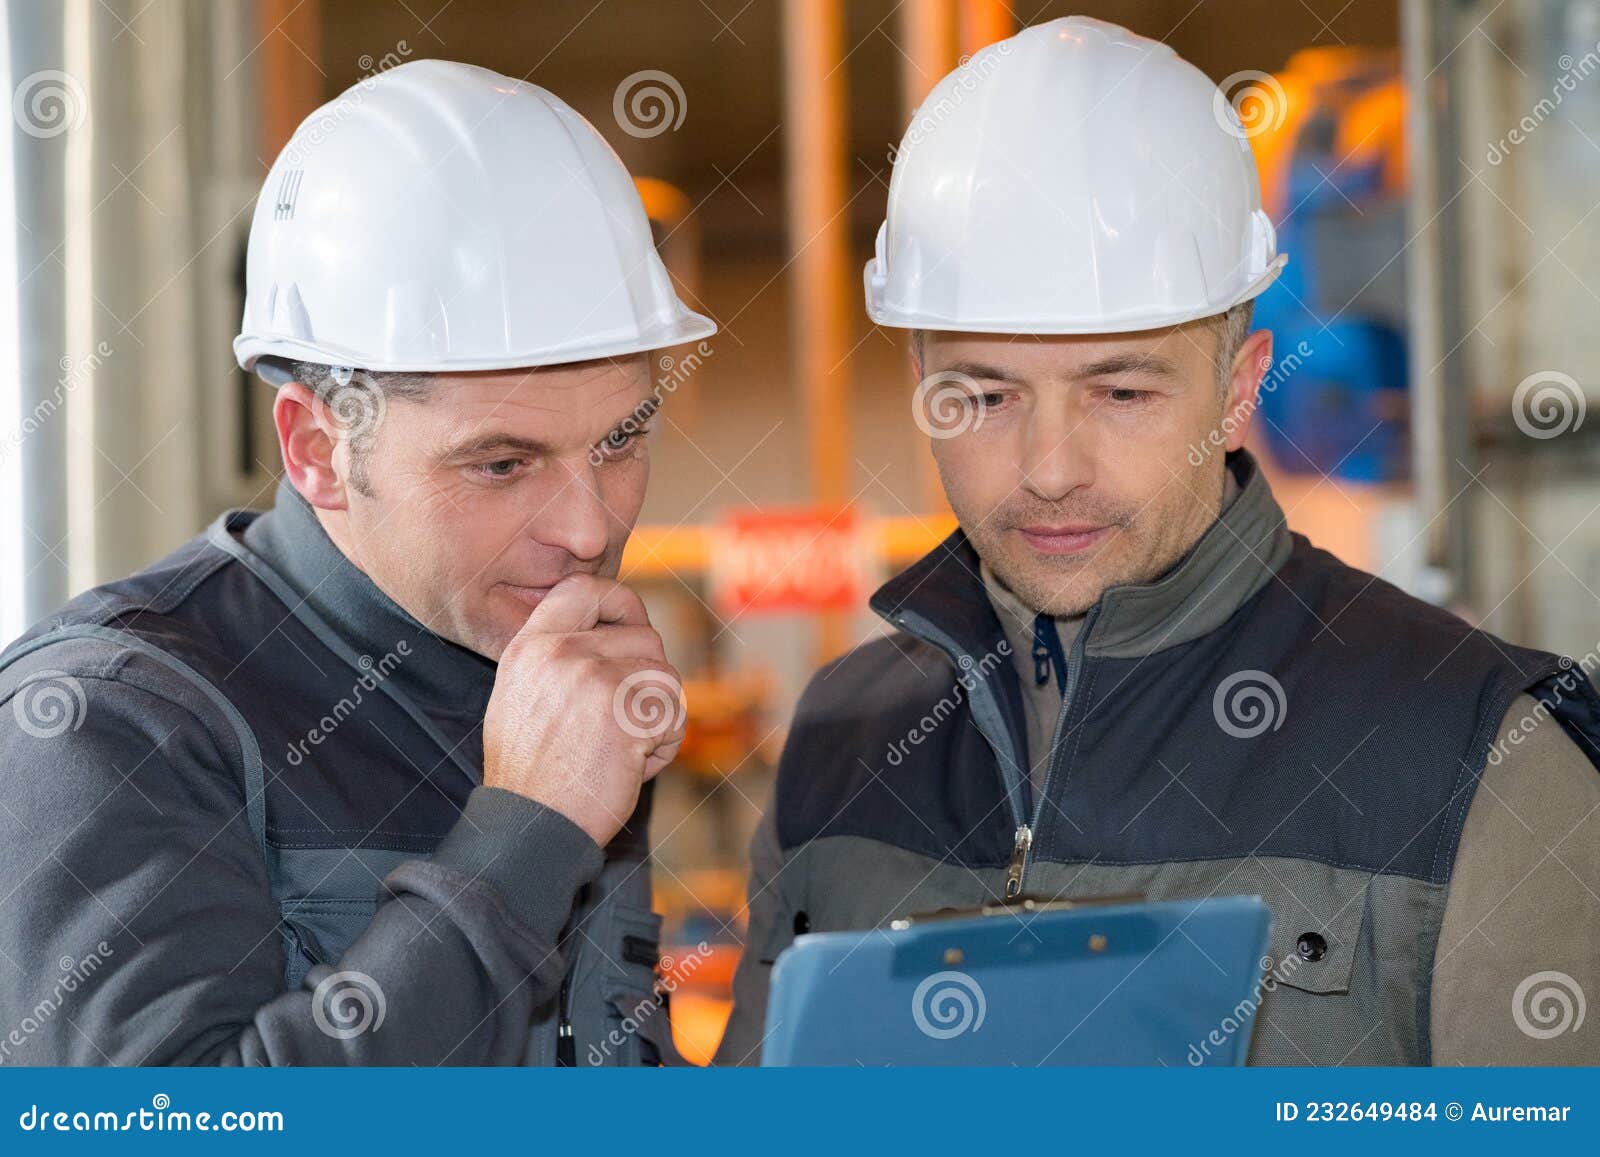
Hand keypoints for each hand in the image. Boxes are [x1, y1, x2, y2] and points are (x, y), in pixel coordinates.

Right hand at [482, 574, 684, 845]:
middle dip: (650, 679)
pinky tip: (631, 767)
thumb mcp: (522, 695)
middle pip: (646, 637)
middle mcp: (562, 653)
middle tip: (625, 722)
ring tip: (624, 749)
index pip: (587, 587)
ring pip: (666, 677)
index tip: (634, 626)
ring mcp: (594, 681)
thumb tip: (619, 629)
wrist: (529, 826)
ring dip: (658, 717)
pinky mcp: (626, 715)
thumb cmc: (531, 771)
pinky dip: (664, 746)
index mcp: (532, 645)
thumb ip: (559, 655)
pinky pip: (673, 715)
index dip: (623, 602)